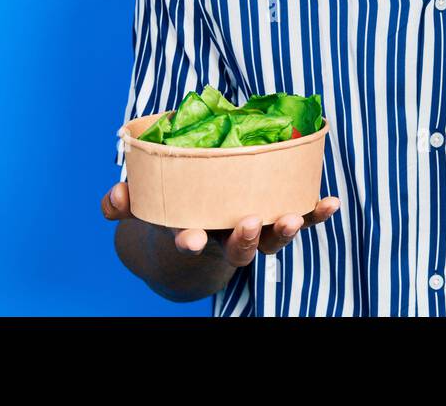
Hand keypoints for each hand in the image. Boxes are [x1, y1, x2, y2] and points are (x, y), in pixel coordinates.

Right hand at [101, 181, 340, 262]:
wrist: (195, 228)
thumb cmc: (168, 210)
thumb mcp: (141, 206)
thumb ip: (124, 201)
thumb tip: (114, 197)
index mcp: (194, 233)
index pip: (191, 242)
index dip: (189, 242)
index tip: (189, 240)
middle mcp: (227, 238)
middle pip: (241, 247)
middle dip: (245, 238)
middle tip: (249, 223)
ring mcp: (254, 231)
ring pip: (272, 238)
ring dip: (286, 230)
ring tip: (296, 217)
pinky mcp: (276, 218)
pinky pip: (299, 216)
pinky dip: (316, 213)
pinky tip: (331, 202)